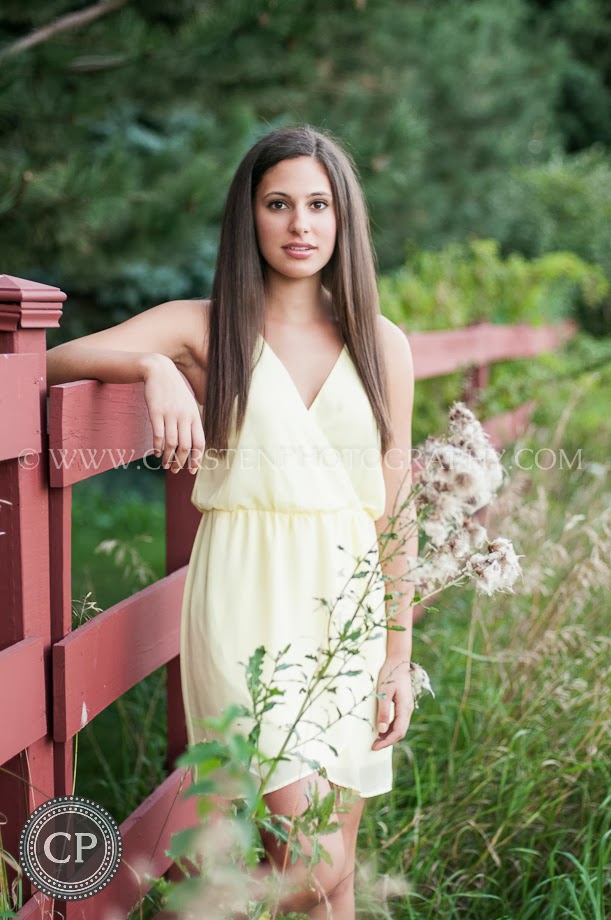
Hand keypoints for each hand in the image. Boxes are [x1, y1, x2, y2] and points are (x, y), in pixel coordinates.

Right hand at [143, 354, 205, 473]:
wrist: (159, 371)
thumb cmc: (174, 391)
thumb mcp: (188, 404)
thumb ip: (191, 422)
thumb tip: (192, 444)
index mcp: (194, 415)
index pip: (199, 442)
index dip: (196, 459)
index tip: (192, 470)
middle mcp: (184, 416)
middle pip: (186, 446)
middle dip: (181, 462)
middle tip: (175, 470)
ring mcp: (170, 414)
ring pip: (172, 444)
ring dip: (169, 458)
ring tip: (165, 465)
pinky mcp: (156, 412)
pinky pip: (158, 435)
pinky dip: (158, 447)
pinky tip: (157, 453)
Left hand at [371, 655, 413, 750]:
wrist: (398, 661)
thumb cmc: (390, 674)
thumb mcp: (384, 692)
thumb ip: (383, 711)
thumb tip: (381, 729)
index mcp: (405, 708)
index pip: (398, 732)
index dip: (386, 741)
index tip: (374, 746)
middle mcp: (408, 710)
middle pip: (400, 732)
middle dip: (387, 741)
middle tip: (373, 746)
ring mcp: (407, 707)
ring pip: (399, 727)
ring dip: (388, 735)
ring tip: (375, 739)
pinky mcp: (403, 704)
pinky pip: (398, 720)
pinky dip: (390, 727)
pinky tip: (381, 727)